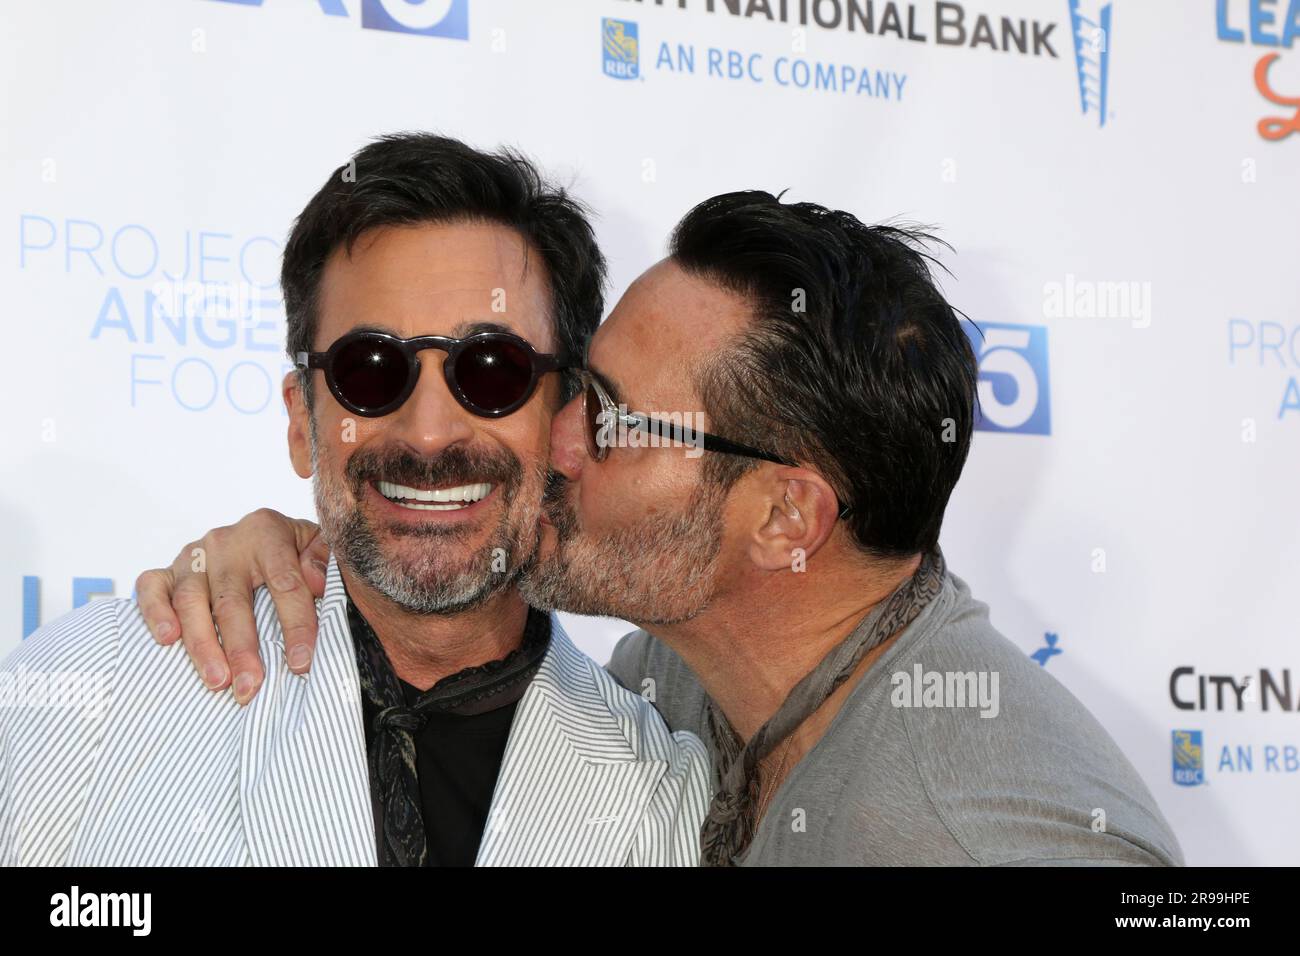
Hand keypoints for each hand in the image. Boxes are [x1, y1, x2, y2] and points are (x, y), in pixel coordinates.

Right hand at [135, 509, 328, 704]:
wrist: (260, 534)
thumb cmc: (293, 550)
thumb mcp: (318, 545)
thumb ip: (323, 560)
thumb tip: (316, 583)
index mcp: (268, 531)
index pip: (286, 583)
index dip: (296, 625)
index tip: (300, 663)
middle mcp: (226, 541)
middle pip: (233, 600)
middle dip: (241, 648)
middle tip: (250, 687)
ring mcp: (193, 555)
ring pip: (191, 601)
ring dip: (202, 645)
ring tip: (216, 681)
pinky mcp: (167, 569)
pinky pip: (151, 587)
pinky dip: (155, 612)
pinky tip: (167, 640)